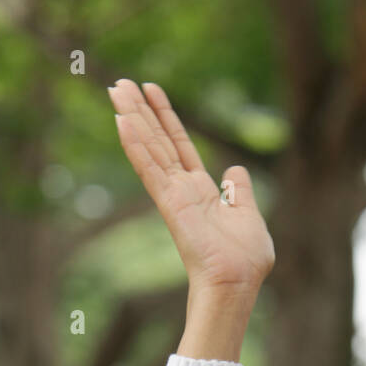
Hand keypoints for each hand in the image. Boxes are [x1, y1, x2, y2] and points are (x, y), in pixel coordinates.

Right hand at [107, 79, 274, 296]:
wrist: (237, 282)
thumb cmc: (246, 259)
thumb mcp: (250, 216)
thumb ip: (241, 191)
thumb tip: (236, 169)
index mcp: (202, 191)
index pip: (180, 145)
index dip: (166, 117)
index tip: (151, 91)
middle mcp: (183, 190)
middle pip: (158, 141)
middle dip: (140, 111)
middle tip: (120, 83)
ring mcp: (173, 195)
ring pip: (150, 148)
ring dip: (132, 118)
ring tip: (115, 89)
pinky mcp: (169, 203)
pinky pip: (149, 169)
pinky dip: (136, 146)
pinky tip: (122, 122)